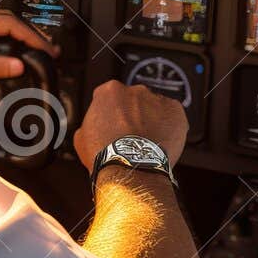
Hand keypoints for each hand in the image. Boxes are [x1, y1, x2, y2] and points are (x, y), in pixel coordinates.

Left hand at [0, 8, 56, 87]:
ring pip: (4, 24)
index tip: (47, 49)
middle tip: (48, 49)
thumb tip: (19, 66)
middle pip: (12, 21)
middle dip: (32, 35)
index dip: (34, 38)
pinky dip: (10, 38)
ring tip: (37, 48)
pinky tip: (14, 48)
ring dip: (22, 35)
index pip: (14, 25)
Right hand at [73, 80, 187, 175]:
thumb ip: (90, 123)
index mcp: (110, 92)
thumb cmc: (106, 154)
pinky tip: (160, 141)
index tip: (114, 124)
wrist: (130, 167)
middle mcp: (134, 91)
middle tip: (131, 135)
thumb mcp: (82, 137)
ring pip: (154, 108)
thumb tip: (92, 127)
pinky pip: (172, 115)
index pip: (111, 96)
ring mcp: (156, 99)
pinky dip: (169, 126)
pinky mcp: (175, 111)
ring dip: (151, 120)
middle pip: (134, 100)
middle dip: (133, 115)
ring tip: (147, 142)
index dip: (112, 113)